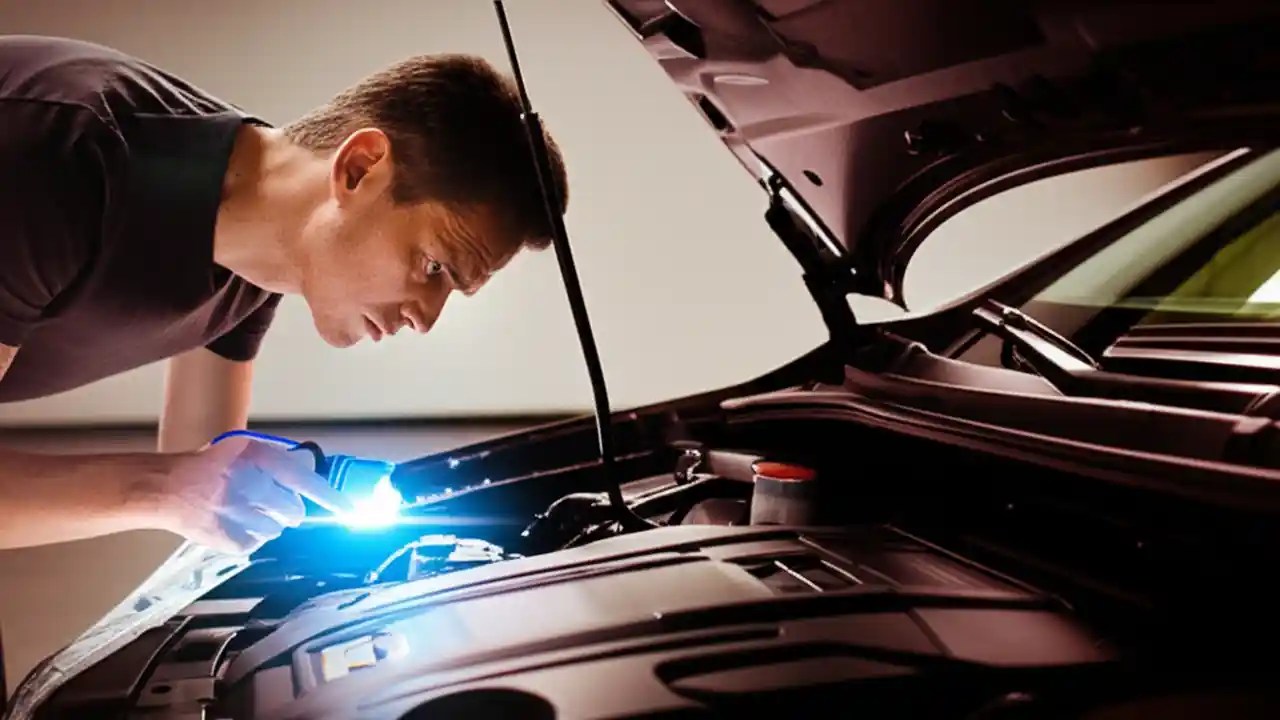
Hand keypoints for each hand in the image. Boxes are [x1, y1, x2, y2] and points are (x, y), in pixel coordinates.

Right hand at [154, 437, 352, 553]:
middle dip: (287, 509)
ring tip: (243, 510)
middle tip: (264, 501)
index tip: (350, 511)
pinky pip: (257, 543)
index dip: (332, 498)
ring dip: (267, 522)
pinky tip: (232, 522)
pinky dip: (249, 535)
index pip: (307, 482)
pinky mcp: (231, 540)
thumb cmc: (210, 466)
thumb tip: (311, 468)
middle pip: (294, 512)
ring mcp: (242, 515)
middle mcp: (252, 486)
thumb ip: (279, 457)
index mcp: (259, 460)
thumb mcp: (246, 447)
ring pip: (277, 529)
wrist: (169, 487)